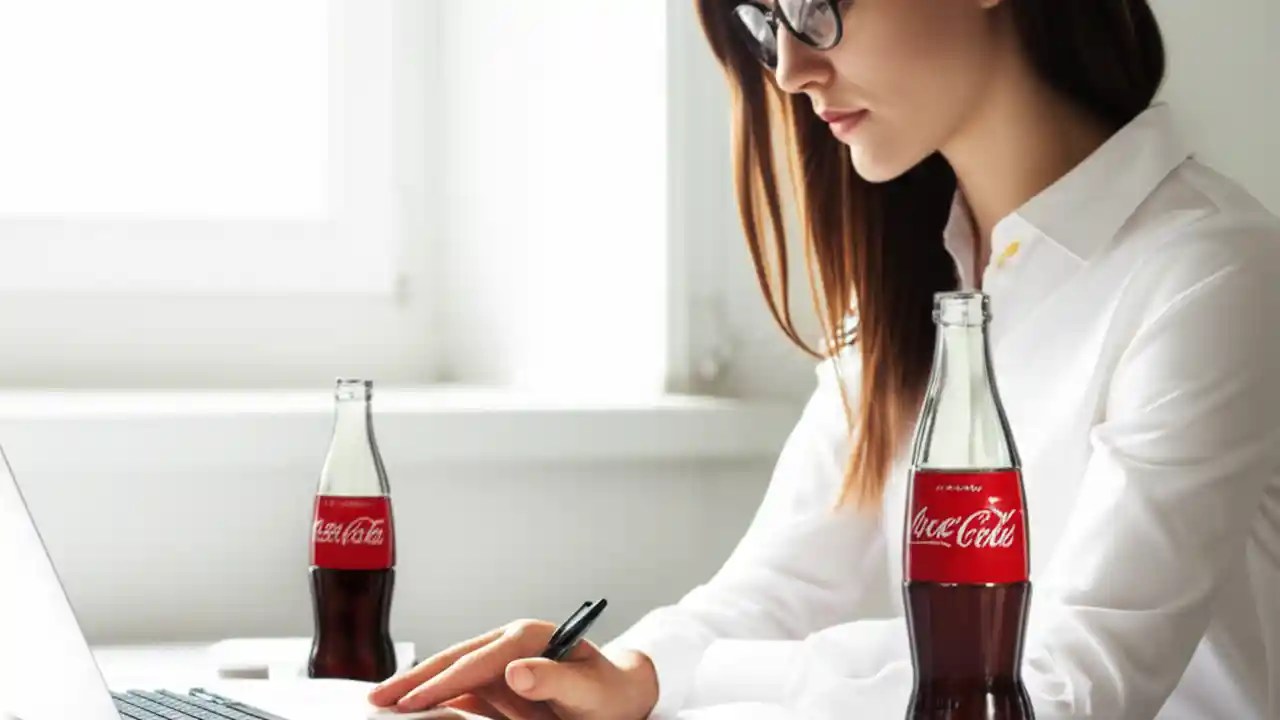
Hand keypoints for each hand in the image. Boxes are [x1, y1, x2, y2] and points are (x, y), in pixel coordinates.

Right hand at [367, 619, 658, 719]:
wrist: (620, 695)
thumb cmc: (608, 694)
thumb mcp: (589, 691)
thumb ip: (554, 680)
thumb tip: (516, 671)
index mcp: (530, 637)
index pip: (478, 660)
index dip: (444, 682)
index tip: (414, 700)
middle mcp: (511, 642)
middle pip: (455, 658)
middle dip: (415, 678)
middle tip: (378, 698)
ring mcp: (502, 658)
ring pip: (451, 668)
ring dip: (416, 683)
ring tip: (382, 700)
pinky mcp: (497, 676)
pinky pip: (460, 685)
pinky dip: (434, 694)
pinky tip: (410, 705)